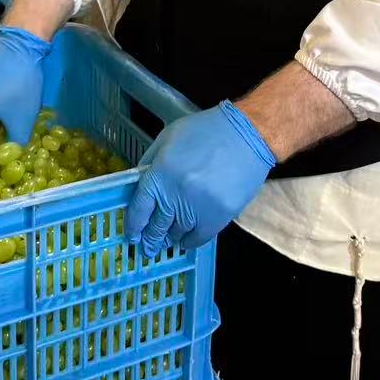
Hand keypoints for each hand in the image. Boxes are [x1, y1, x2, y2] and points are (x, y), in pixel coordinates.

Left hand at [126, 101, 275, 256]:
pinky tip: (185, 241)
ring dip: (170, 239)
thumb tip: (139, 186)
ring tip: (167, 242)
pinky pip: (198, 239)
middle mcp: (174, 195)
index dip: (134, 226)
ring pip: (176, 234)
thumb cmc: (207, 131)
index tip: (132, 235)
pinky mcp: (217, 217)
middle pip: (157, 226)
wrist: (247, 136)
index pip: (139, 209)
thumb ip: (150, 162)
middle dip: (150, 239)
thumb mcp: (168, 137)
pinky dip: (189, 242)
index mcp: (159, 174)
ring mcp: (196, 209)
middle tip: (148, 248)